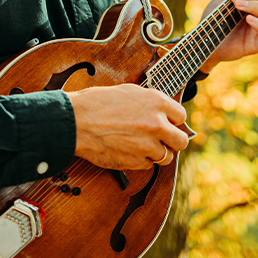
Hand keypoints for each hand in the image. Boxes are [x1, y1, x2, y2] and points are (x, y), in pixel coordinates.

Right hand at [66, 84, 187, 169]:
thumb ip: (151, 103)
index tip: (167, 123)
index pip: (181, 116)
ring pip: (166, 157)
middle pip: (181, 141)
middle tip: (163, 140)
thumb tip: (163, 112)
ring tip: (141, 145)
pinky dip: (141, 160)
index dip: (173, 120)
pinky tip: (128, 150)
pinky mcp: (135, 161)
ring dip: (157, 153)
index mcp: (157, 102)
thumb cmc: (97, 103)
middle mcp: (157, 124)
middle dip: (173, 141)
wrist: (76, 122)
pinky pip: (148, 165)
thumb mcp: (129, 92)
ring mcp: (147, 145)